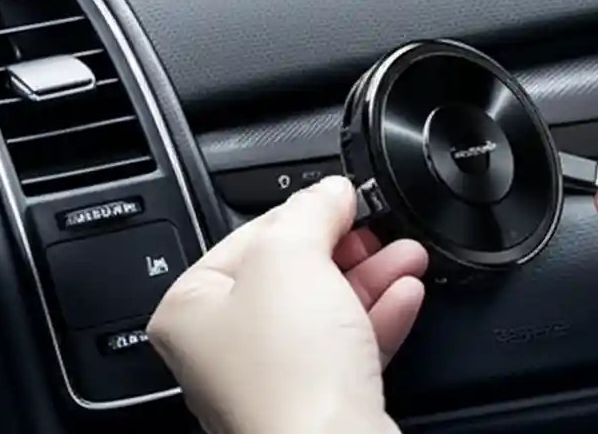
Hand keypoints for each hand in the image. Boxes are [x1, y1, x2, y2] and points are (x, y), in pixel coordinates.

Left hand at [147, 176, 428, 433]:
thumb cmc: (288, 372)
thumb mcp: (291, 257)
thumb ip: (310, 211)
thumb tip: (329, 192)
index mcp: (191, 310)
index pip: (247, 238)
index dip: (300, 212)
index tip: (339, 198)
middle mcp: (224, 350)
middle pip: (290, 275)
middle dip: (345, 246)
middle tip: (377, 225)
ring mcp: (272, 382)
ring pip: (325, 312)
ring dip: (370, 277)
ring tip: (406, 253)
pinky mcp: (318, 407)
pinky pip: (349, 348)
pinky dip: (378, 317)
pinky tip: (404, 294)